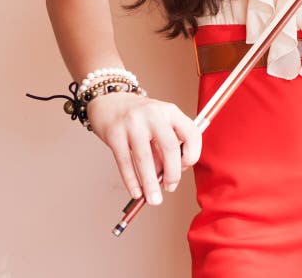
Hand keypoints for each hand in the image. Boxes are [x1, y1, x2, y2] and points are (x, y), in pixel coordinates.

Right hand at [86, 92, 201, 204]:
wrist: (109, 101)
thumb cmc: (140, 117)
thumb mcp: (159, 123)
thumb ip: (165, 146)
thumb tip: (168, 176)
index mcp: (170, 111)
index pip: (191, 133)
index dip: (192, 154)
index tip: (185, 167)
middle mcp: (154, 114)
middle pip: (169, 147)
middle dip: (172, 173)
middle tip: (170, 187)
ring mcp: (133, 123)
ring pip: (144, 158)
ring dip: (150, 183)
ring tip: (154, 199)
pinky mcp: (114, 133)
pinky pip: (124, 162)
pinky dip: (131, 181)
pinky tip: (136, 192)